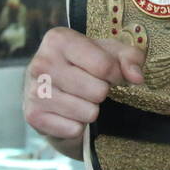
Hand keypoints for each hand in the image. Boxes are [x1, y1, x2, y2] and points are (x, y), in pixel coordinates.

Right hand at [23, 27, 144, 143]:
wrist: (52, 93)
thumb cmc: (84, 67)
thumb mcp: (110, 53)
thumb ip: (130, 58)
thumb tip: (137, 77)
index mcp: (59, 39)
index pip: (104, 65)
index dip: (117, 76)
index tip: (113, 76)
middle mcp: (41, 62)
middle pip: (97, 91)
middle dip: (102, 93)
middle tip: (92, 89)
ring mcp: (34, 90)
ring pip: (88, 112)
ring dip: (90, 111)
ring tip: (80, 101)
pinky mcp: (33, 116)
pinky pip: (74, 129)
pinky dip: (77, 127)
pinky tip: (69, 115)